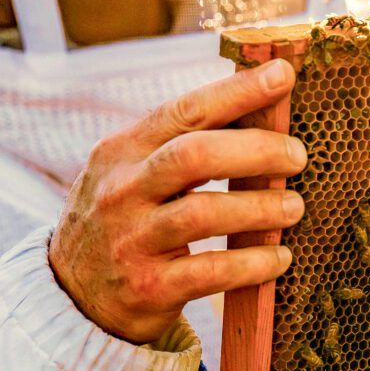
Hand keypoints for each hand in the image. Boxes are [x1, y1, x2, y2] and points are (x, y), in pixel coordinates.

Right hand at [48, 59, 306, 344]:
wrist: (73, 295)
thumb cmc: (123, 219)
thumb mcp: (130, 173)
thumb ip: (179, 145)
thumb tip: (260, 111)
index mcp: (120, 151)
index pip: (183, 112)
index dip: (236, 91)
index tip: (283, 75)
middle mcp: (120, 190)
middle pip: (195, 156)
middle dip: (256, 150)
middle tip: (297, 155)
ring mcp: (131, 240)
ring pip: (204, 213)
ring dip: (260, 207)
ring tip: (294, 206)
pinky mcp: (147, 288)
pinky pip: (211, 271)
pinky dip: (253, 263)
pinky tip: (280, 257)